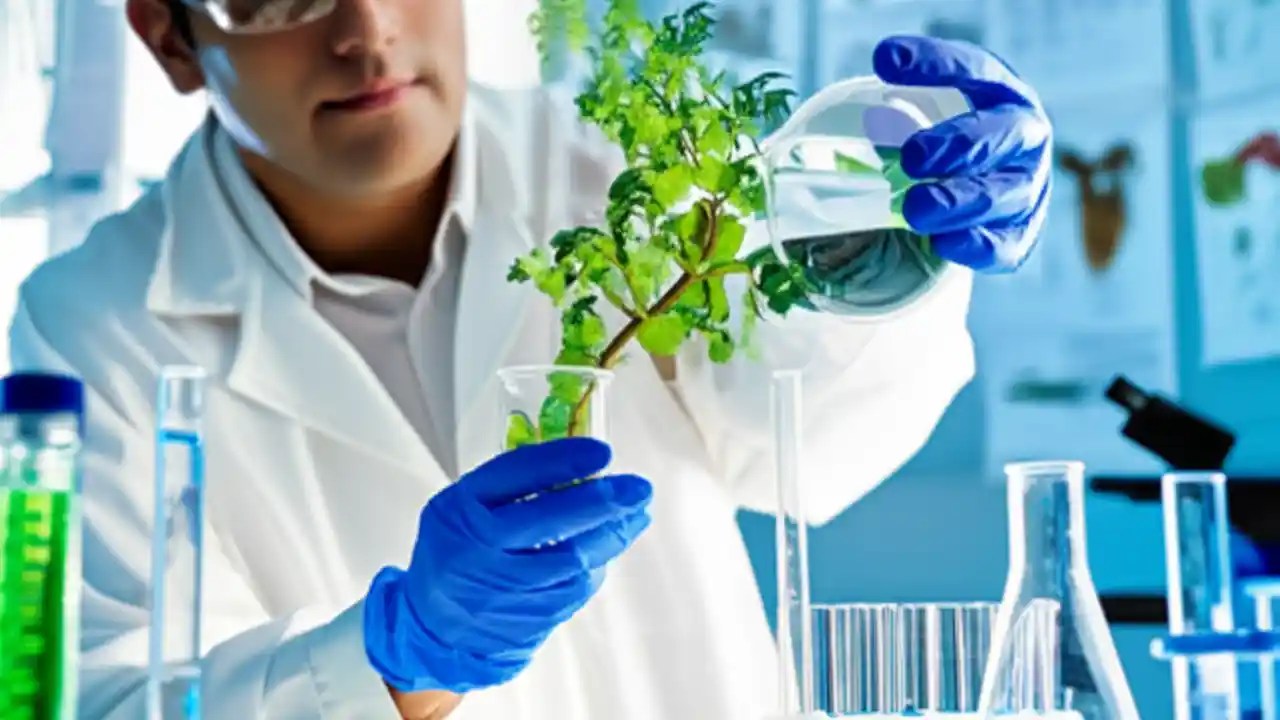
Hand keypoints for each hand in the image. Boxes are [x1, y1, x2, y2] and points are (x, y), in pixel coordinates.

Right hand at [363, 437, 652, 692]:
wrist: (435, 626)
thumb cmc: (455, 552)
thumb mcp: (461, 507)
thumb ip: (507, 486)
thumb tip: (575, 462)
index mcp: (463, 510)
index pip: (516, 475)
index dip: (563, 461)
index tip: (602, 451)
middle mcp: (482, 549)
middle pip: (551, 521)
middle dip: (602, 502)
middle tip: (638, 487)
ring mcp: (506, 588)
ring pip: (573, 560)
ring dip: (613, 534)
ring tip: (636, 513)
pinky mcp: (528, 617)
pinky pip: (575, 588)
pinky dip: (598, 565)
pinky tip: (610, 546)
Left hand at [874, 36, 1052, 272]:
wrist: (980, 190)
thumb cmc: (948, 143)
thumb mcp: (928, 114)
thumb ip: (898, 110)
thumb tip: (862, 120)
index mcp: (1003, 94)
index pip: (976, 71)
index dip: (935, 65)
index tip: (886, 62)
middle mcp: (1026, 136)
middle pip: (1002, 136)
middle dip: (958, 146)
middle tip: (911, 158)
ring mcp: (1029, 186)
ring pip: (1003, 194)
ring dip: (958, 202)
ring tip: (914, 210)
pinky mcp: (1023, 233)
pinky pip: (1007, 244)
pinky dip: (976, 246)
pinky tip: (941, 244)